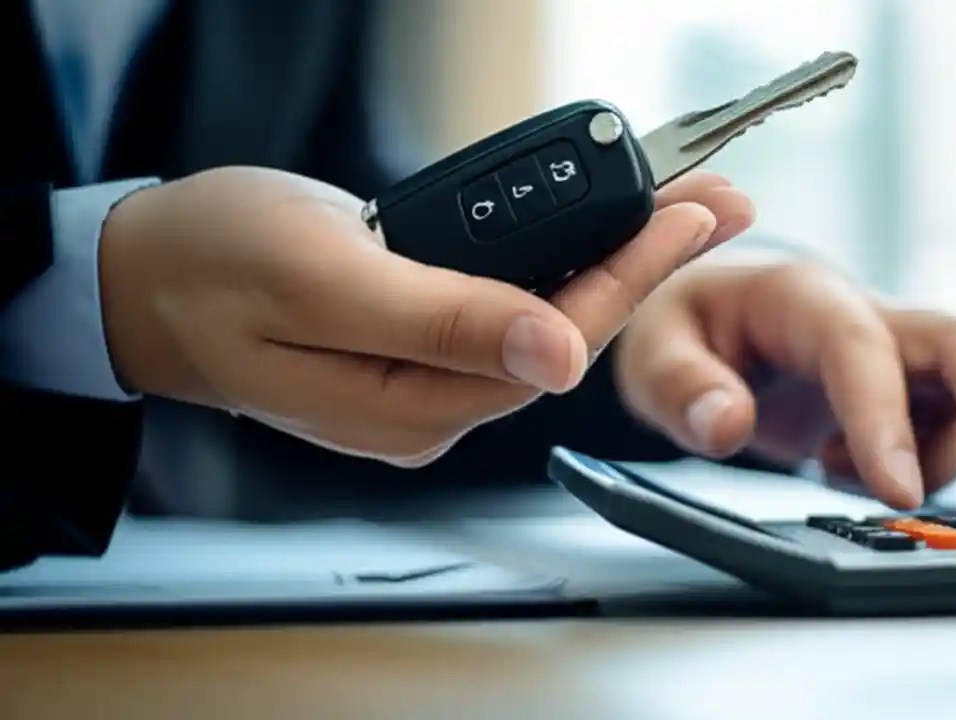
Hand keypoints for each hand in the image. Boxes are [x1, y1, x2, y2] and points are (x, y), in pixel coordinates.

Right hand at [99, 166, 754, 465]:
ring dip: (615, 262)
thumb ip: (438, 319)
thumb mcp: (321, 278)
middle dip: (647, 264)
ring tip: (679, 209)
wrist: (144, 278)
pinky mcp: (416, 354)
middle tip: (719, 203)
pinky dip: (561, 266)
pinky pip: (510, 313)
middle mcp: (431, 408)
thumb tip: (559, 352)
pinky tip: (599, 235)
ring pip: (546, 322)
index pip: (553, 340)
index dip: (631, 274)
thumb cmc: (212, 266)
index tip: (691, 216)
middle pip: (567, 335)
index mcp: (411, 405)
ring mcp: (425, 386)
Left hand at [615, 254, 955, 508]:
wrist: (702, 318)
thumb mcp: (652, 351)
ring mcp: (895, 353)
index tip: (897, 490)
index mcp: (800, 297)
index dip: (883, 417)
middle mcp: (864, 316)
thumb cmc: (681, 326)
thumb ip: (681, 388)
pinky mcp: (908, 390)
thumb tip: (728, 423)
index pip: (858, 347)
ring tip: (912, 492)